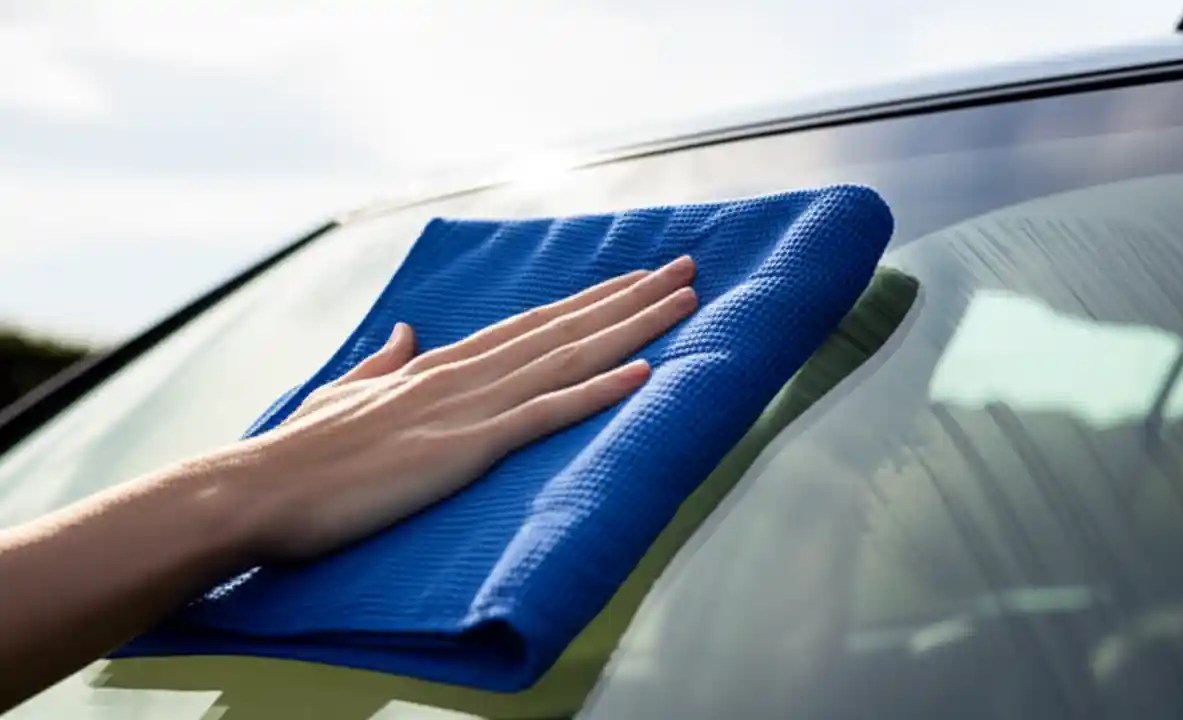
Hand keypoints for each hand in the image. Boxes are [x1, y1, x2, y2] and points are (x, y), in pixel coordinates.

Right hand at [230, 255, 697, 560]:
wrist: (259, 489)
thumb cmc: (301, 453)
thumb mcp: (346, 392)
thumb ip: (383, 361)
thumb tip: (405, 331)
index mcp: (438, 365)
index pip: (530, 323)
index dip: (588, 300)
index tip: (633, 279)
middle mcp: (462, 373)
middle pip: (564, 327)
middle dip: (631, 298)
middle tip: (688, 270)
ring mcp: (466, 407)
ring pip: (567, 357)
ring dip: (632, 328)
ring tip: (684, 302)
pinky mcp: (464, 448)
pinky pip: (544, 414)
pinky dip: (598, 391)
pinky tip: (644, 373)